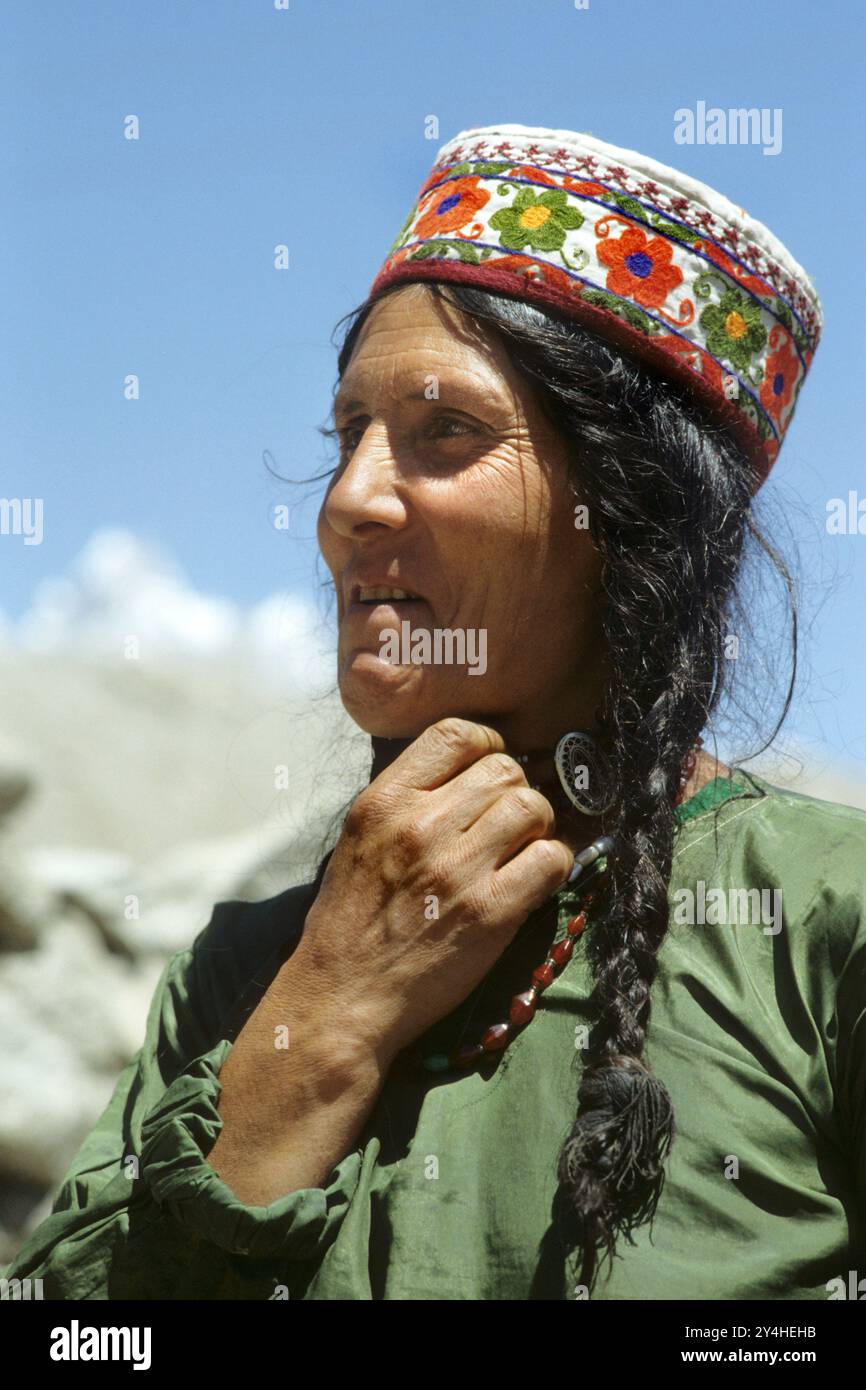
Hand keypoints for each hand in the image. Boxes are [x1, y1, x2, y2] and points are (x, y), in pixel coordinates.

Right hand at [293, 717, 573, 1063]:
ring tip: (523, 849)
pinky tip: (534, 879)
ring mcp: (458, 867)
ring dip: (539, 826)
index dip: (488, 745)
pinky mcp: (491, 910)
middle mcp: (421, 825)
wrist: (343, 997)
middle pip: (505, 769)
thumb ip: (407, 798)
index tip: (490, 768)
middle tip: (509, 822)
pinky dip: (555, 864)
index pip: (456, 734)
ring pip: (535, 807)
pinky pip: (552, 859)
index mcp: (384, 800)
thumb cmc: (350, 921)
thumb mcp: (359, 838)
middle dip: (517, 790)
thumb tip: (469, 772)